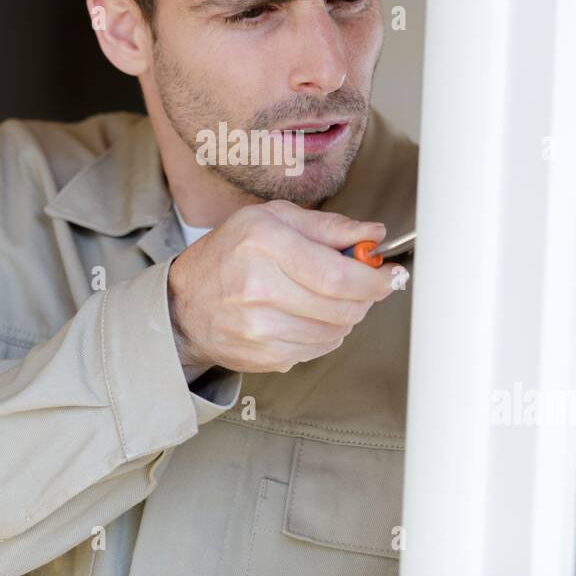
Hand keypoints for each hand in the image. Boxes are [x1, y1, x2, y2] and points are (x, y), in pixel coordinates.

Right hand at [167, 200, 401, 374]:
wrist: (184, 304)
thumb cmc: (231, 253)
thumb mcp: (272, 219)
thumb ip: (327, 226)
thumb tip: (374, 233)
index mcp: (264, 242)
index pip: (338, 275)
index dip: (374, 280)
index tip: (390, 276)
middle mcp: (259, 287)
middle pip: (342, 307)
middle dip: (365, 297)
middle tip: (364, 285)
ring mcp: (260, 327)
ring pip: (335, 331)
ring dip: (345, 316)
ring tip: (326, 299)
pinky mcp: (264, 355)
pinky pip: (318, 349)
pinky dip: (325, 334)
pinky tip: (307, 317)